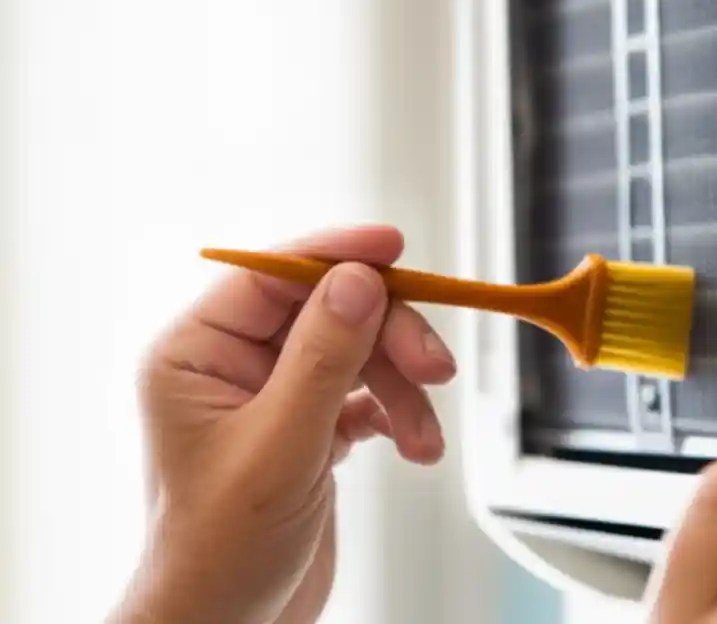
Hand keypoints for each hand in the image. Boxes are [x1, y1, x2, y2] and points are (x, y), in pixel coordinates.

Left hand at [113, 226, 455, 623]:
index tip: (394, 248)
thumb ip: (322, 358)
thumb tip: (359, 280)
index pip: (272, 276)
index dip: (336, 257)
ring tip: (426, 440)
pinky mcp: (309, 426)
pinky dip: (398, 416)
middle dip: (389, 339)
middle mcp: (232, 364)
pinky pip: (366, 394)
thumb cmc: (221, 550)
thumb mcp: (279, 446)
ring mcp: (273, 395)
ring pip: (359, 353)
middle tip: (436, 370)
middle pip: (330, 312)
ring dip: (403, 390)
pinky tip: (414, 446)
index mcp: (196, 353)